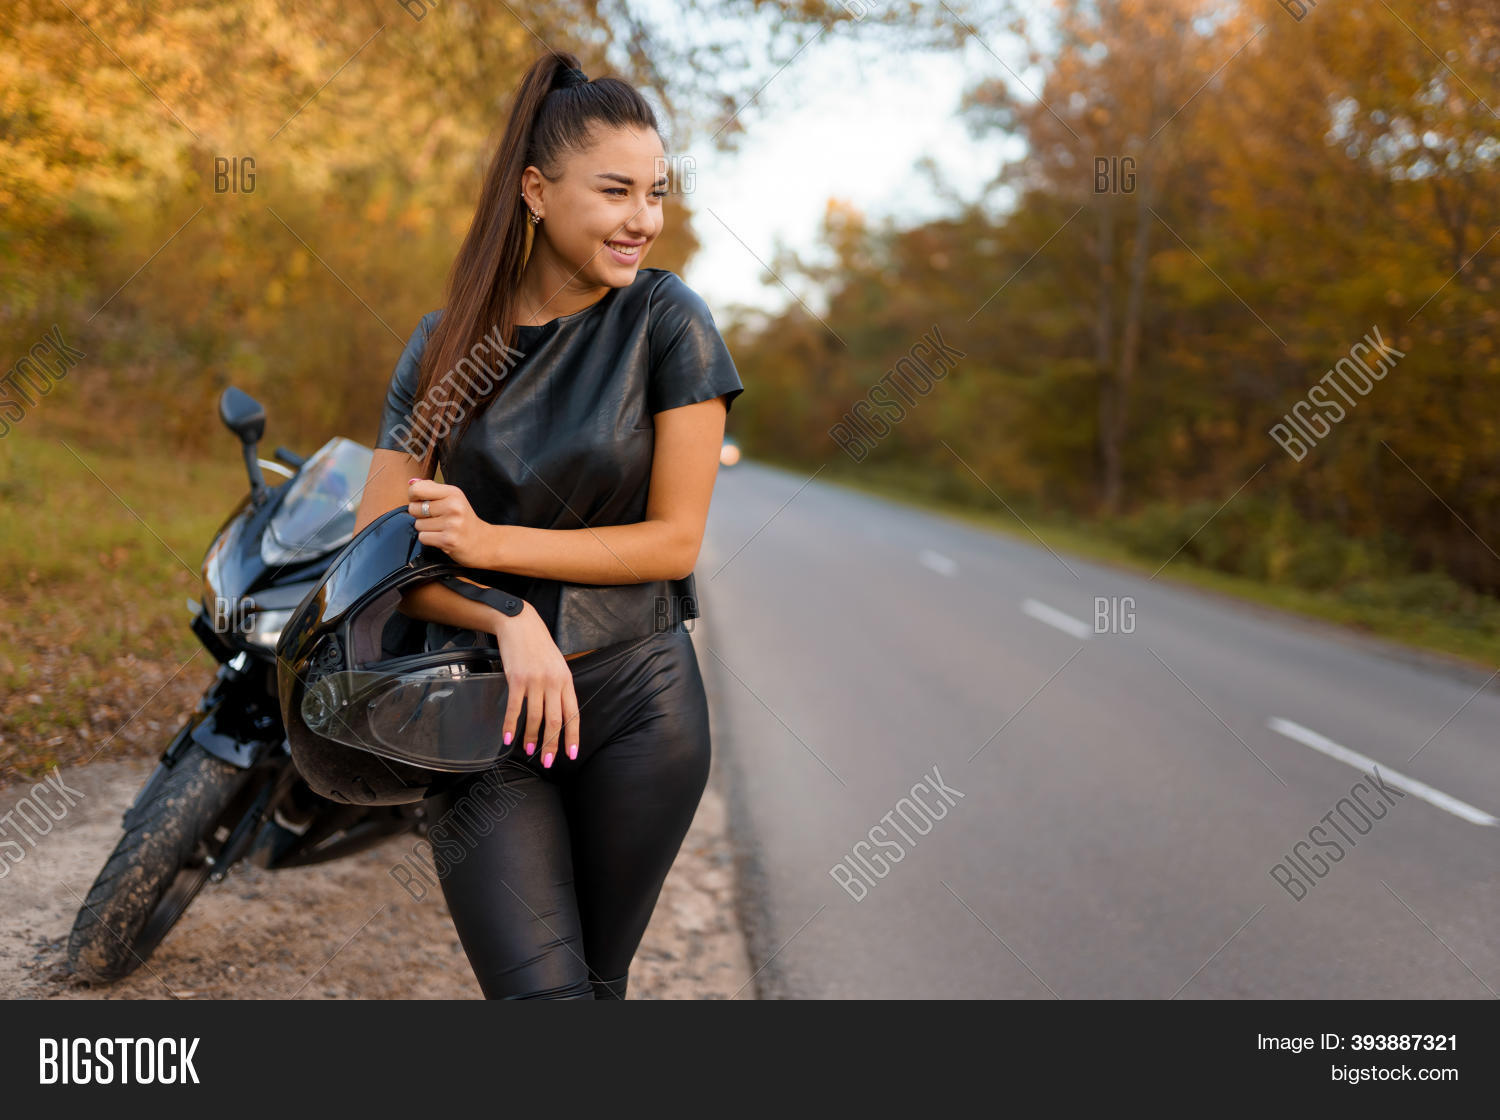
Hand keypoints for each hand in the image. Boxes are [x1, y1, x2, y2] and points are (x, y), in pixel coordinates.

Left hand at [408, 478, 494, 567]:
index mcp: (453, 493)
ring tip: (440, 528)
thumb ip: (432, 489)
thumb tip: (411, 483)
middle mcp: (453, 507)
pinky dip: (429, 539)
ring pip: (418, 525)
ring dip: (425, 528)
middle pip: (414, 508)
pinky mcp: (448, 540)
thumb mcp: (453, 498)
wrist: (483, 542)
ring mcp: (452, 524)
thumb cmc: (463, 519)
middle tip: (434, 518)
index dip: (413, 496)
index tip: (421, 500)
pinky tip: (441, 537)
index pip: (418, 489)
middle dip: (419, 515)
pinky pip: (423, 537)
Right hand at [493, 603, 580, 768]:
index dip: (572, 736)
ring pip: (536, 717)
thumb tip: (559, 712)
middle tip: (547, 762)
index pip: (573, 714)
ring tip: (529, 751)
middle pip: (555, 721)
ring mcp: (535, 681)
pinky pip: (515, 708)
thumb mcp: (557, 665)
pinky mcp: (517, 679)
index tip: (570, 755)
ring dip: (532, 738)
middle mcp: (553, 682)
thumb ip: (559, 687)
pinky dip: (511, 725)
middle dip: (551, 745)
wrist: (520, 624)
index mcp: (566, 681)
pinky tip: (507, 737)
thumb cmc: (539, 646)